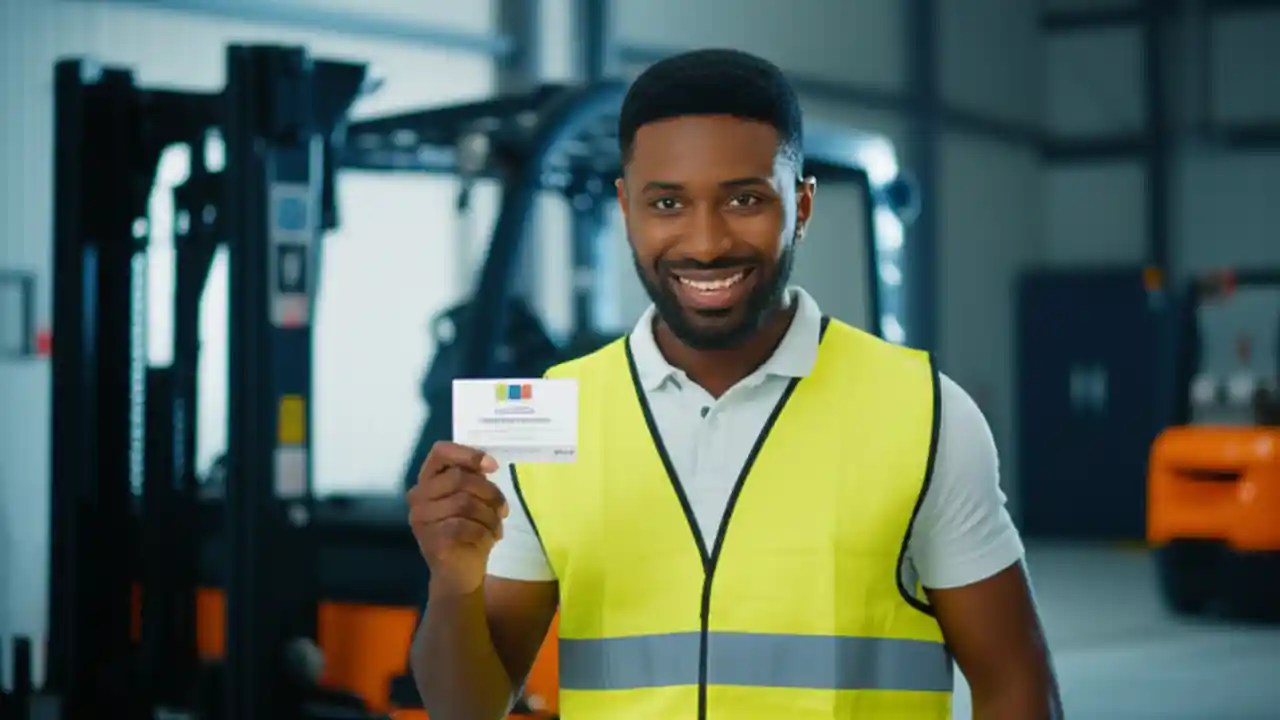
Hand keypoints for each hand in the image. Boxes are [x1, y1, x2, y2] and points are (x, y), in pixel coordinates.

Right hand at [408, 441, 507, 596]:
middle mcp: (417, 499)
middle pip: (460, 479)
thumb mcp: (472, 498)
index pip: (440, 452)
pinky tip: (489, 540)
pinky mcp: (433, 541)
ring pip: (466, 502)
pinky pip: (467, 526)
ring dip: (490, 516)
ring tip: (495, 527)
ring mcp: (422, 520)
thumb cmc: (467, 531)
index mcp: (426, 482)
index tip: (492, 467)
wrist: (459, 574)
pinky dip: (486, 532)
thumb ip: (475, 478)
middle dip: (489, 492)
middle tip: (501, 509)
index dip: (468, 454)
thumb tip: (488, 463)